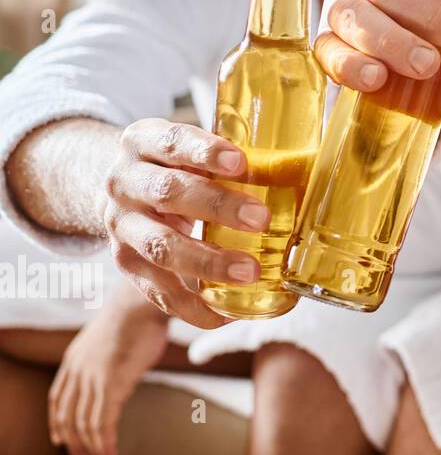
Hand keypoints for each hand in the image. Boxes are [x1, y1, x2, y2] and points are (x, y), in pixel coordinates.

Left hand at [48, 286, 169, 454]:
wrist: (142, 299)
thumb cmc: (138, 311)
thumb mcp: (113, 333)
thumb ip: (109, 352)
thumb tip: (120, 360)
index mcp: (75, 358)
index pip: (58, 397)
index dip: (58, 420)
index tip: (60, 437)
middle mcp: (77, 371)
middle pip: (67, 416)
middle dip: (73, 441)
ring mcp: (92, 378)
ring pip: (84, 424)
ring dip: (91, 448)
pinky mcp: (110, 384)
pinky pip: (103, 424)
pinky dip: (105, 443)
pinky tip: (111, 454)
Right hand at [103, 118, 269, 328]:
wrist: (123, 187)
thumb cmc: (175, 164)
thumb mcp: (192, 147)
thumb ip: (233, 156)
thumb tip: (306, 168)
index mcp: (143, 141)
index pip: (172, 141)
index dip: (204, 151)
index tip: (241, 162)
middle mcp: (124, 181)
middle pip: (168, 192)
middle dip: (217, 207)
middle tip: (260, 219)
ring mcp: (120, 225)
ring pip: (160, 246)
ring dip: (208, 262)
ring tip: (250, 272)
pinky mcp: (124, 263)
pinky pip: (156, 290)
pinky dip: (192, 305)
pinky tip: (224, 313)